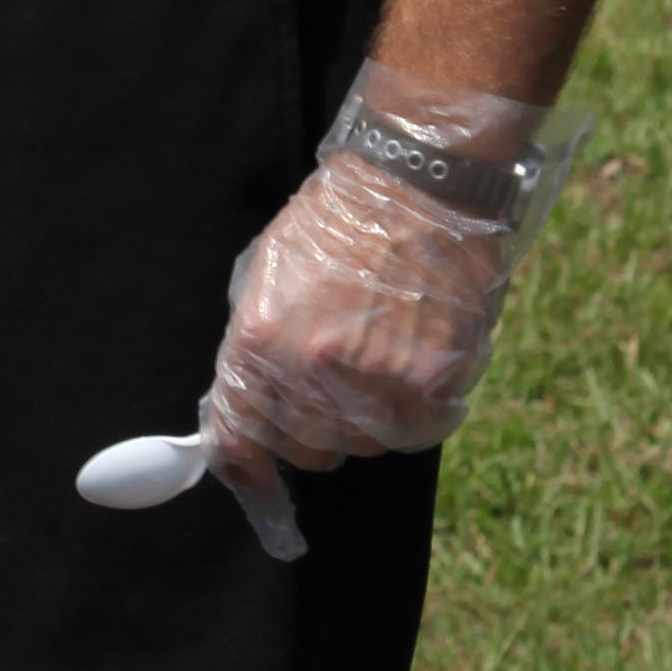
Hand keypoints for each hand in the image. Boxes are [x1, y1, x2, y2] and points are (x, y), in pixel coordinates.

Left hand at [193, 71, 574, 551]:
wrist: (414, 186)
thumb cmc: (336, 223)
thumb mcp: (267, 276)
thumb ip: (254, 348)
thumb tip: (245, 410)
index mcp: (259, 340)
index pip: (240, 438)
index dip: (247, 471)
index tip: (256, 484)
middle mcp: (312, 369)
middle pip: (307, 450)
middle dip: (317, 430)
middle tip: (338, 388)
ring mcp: (374, 380)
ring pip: (366, 445)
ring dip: (371, 418)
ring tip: (382, 360)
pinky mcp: (431, 383)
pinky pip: (417, 432)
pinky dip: (418, 413)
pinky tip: (419, 367)